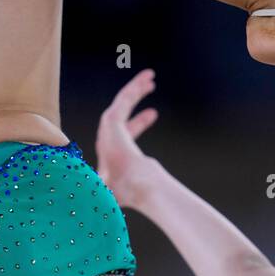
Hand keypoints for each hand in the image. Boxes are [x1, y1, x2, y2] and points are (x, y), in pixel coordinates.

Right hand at [95, 68, 160, 208]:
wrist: (131, 186)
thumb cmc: (136, 191)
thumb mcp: (140, 187)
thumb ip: (146, 185)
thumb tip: (167, 197)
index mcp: (113, 156)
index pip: (125, 133)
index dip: (138, 122)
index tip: (153, 114)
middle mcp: (108, 142)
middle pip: (122, 114)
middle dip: (134, 100)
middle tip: (149, 89)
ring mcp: (107, 132)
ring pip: (122, 103)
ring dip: (135, 89)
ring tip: (150, 78)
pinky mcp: (111, 122)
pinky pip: (124, 100)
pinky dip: (133, 88)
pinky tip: (146, 79)